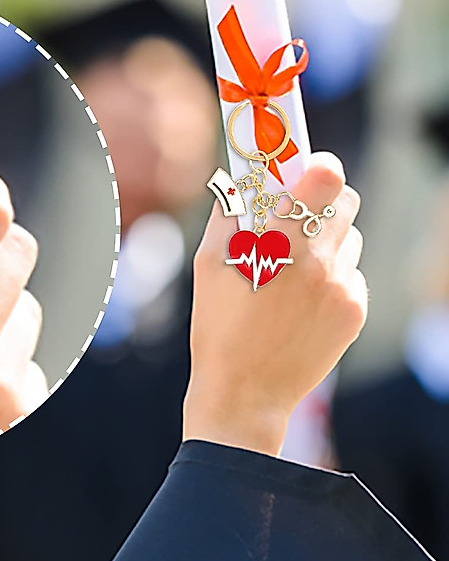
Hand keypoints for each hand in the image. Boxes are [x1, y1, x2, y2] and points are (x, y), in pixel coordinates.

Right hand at [184, 153, 366, 455]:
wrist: (244, 393)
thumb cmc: (218, 328)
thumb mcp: (207, 266)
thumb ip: (227, 218)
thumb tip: (239, 184)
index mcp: (280, 244)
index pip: (326, 179)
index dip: (319, 167)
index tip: (305, 171)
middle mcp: (319, 263)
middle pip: (347, 203)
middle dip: (324, 202)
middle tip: (299, 216)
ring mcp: (342, 289)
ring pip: (350, 241)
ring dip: (327, 244)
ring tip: (294, 271)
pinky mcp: (354, 312)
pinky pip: (352, 276)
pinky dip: (332, 280)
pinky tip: (302, 303)